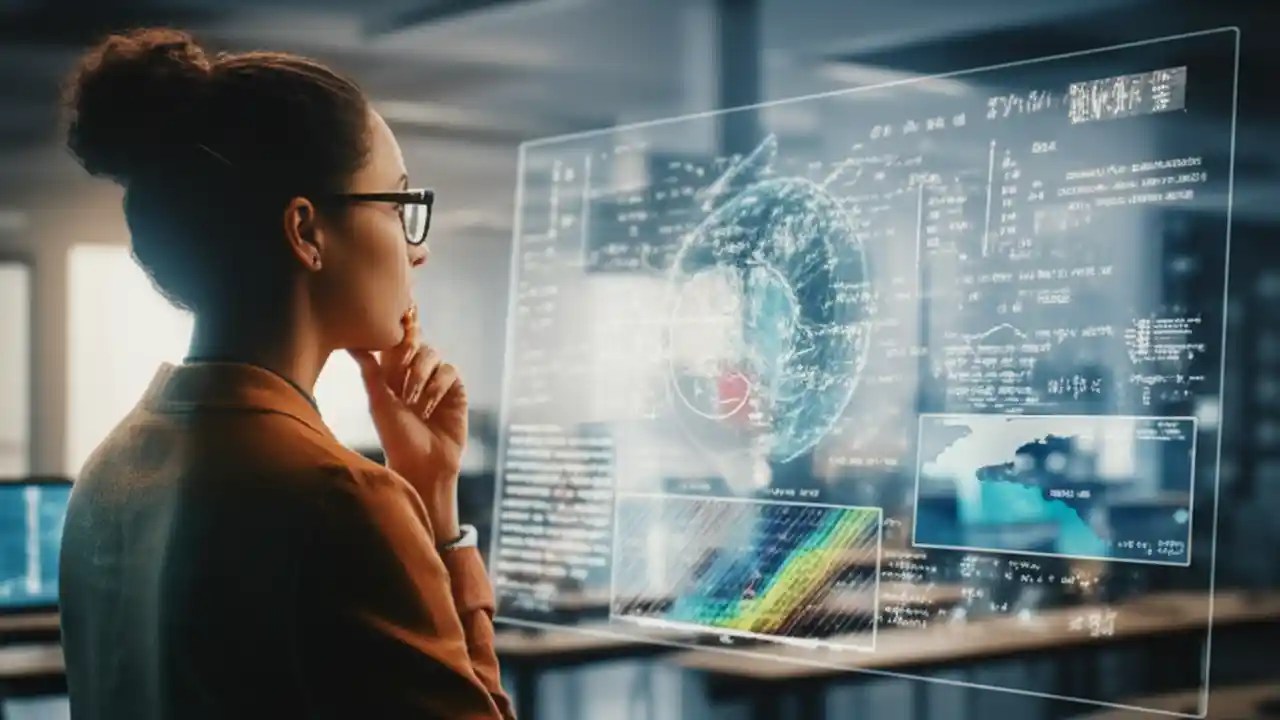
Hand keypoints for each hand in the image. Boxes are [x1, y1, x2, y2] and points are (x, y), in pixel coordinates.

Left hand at [349, 304, 466, 540]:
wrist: (423, 463)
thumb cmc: (395, 436)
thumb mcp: (378, 401)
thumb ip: (370, 370)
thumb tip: (352, 343)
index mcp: (391, 374)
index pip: (396, 341)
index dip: (399, 327)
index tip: (400, 314)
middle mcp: (415, 373)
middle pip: (416, 343)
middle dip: (409, 352)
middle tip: (402, 365)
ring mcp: (436, 381)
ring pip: (432, 355)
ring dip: (420, 377)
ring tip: (412, 403)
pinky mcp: (455, 390)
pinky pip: (449, 371)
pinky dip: (437, 387)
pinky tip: (429, 407)